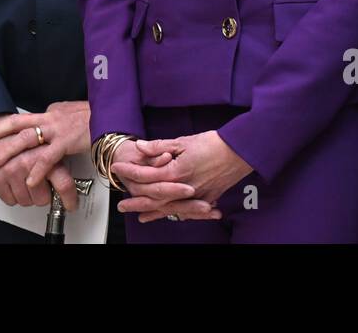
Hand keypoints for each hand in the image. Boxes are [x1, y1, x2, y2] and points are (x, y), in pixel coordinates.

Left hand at [0, 102, 90, 209]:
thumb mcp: (70, 114)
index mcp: (49, 112)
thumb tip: (47, 116)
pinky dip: (37, 169)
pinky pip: (48, 157)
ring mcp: (58, 128)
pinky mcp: (68, 141)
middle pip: (16, 123)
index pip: (21, 119)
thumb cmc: (95, 117)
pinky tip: (29, 178)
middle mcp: (50, 117)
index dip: (3, 128)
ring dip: (8, 150)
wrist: (112, 116)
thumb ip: (56, 117)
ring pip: (26, 137)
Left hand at [114, 131, 251, 223]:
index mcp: (176, 171)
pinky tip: (166, 216)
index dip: (129, 171)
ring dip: (152, 212)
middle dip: (135, 201)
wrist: (240, 151)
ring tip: (139, 216)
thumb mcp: (184, 141)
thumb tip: (140, 147)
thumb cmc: (213, 144)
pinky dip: (173, 214)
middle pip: (153, 198)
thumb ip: (159, 146)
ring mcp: (195, 196)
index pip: (146, 174)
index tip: (117, 168)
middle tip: (121, 205)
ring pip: (168, 208)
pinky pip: (185, 211)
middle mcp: (184, 188)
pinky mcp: (206, 199)